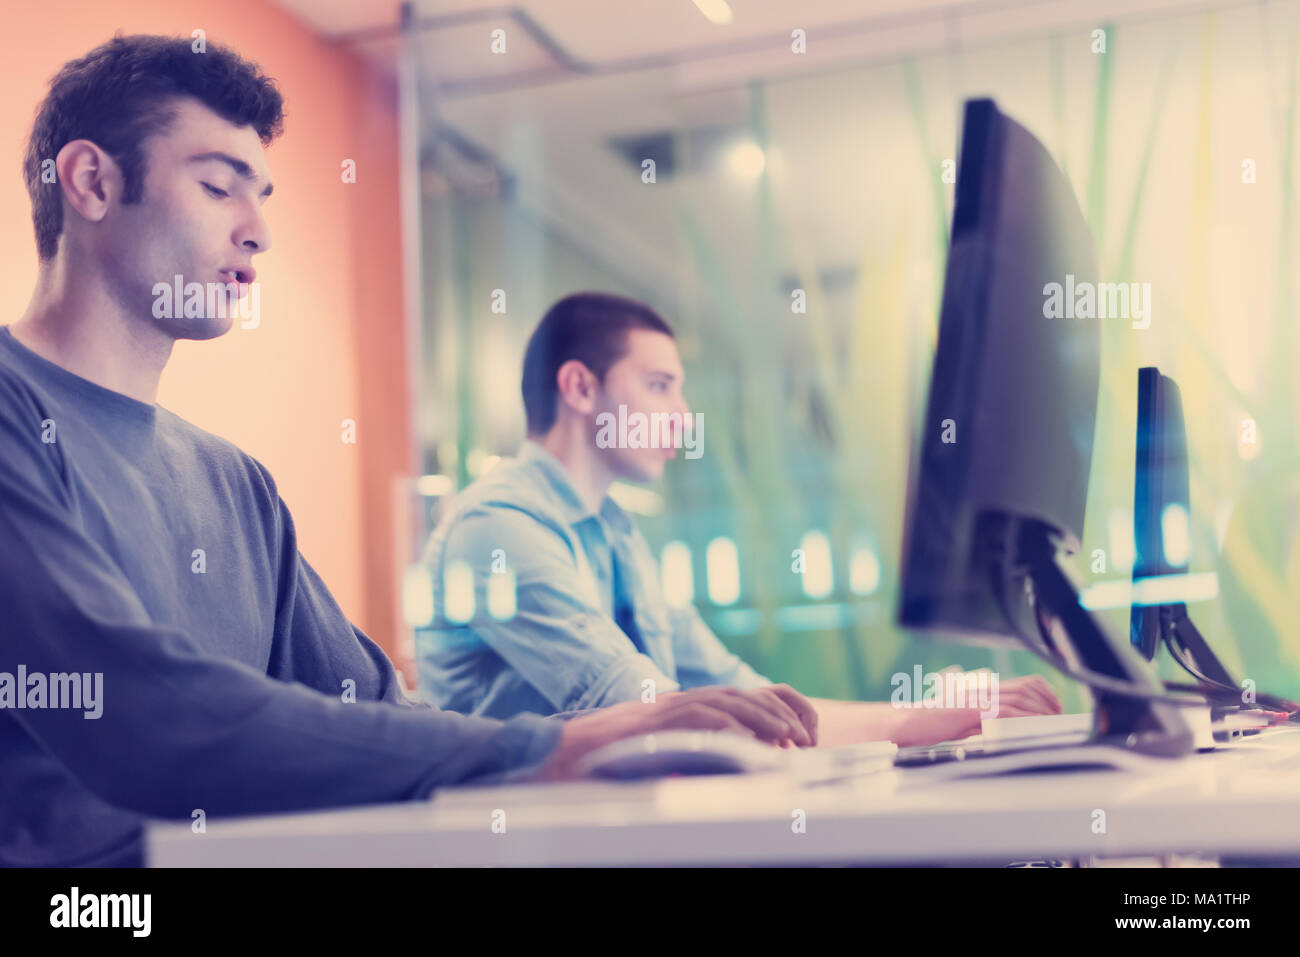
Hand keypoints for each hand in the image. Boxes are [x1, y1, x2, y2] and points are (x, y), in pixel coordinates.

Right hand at [538, 686, 819, 779]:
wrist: (564, 754)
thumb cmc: (610, 760)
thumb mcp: (664, 750)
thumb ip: (698, 749)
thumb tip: (744, 763)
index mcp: (689, 705)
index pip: (746, 694)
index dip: (781, 708)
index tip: (805, 733)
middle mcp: (684, 700)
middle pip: (747, 692)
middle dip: (784, 712)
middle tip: (807, 739)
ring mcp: (671, 709)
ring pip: (732, 701)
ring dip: (768, 719)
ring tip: (793, 739)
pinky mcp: (659, 722)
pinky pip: (705, 718)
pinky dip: (734, 728)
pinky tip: (754, 744)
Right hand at [892, 673, 1061, 747]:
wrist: (909, 723)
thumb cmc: (934, 724)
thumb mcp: (967, 721)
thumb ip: (988, 721)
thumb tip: (1012, 730)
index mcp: (983, 691)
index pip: (1022, 682)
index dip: (1044, 692)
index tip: (1056, 706)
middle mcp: (982, 691)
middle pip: (1025, 687)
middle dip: (1047, 702)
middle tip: (1058, 716)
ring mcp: (976, 699)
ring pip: (1018, 699)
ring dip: (1039, 712)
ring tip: (1050, 723)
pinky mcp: (969, 711)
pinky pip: (1003, 712)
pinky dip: (1021, 719)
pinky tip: (1030, 727)